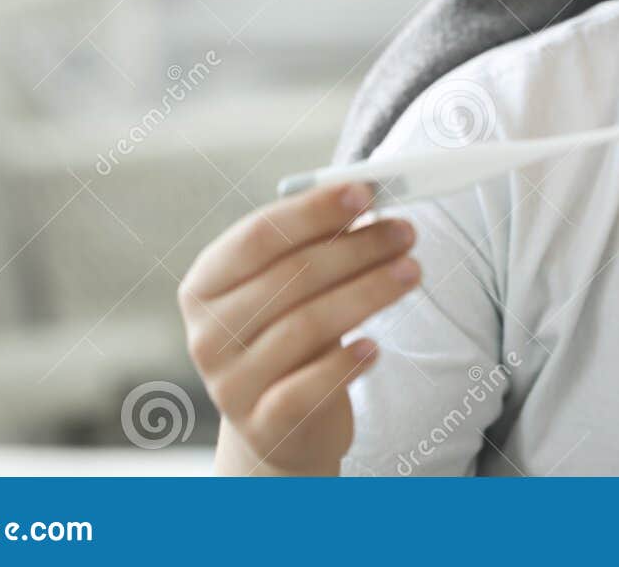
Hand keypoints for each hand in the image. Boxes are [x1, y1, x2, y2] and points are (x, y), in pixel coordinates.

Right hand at [177, 182, 420, 474]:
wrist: (277, 426)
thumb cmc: (288, 337)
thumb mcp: (290, 290)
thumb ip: (315, 246)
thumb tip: (366, 198)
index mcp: (206, 285)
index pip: (259, 236)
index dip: (314, 211)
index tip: (365, 192)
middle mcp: (208, 333)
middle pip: (290, 277)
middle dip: (356, 249)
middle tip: (405, 232)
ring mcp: (231, 384)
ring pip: (306, 327)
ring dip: (368, 292)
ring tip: (411, 272)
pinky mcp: (263, 426)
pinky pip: (308, 389)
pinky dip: (345, 364)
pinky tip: (375, 347)